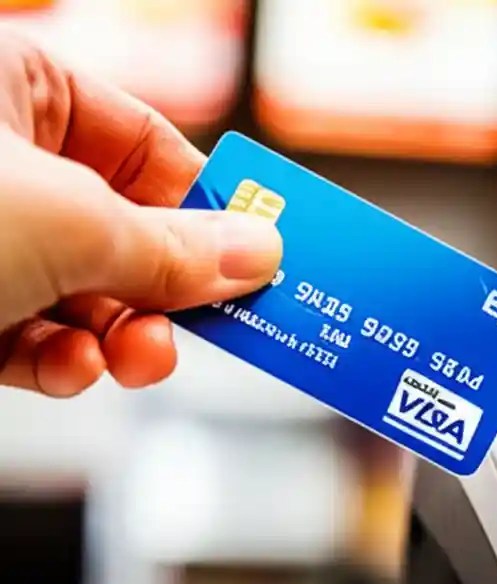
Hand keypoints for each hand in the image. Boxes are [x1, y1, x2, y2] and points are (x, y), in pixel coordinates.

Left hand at [0, 30, 280, 396]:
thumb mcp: (72, 226)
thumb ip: (176, 247)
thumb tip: (260, 253)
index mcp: (11, 88)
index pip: (145, 143)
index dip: (207, 203)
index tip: (257, 256)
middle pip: (120, 226)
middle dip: (163, 288)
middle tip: (207, 325)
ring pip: (79, 288)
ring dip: (120, 334)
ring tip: (138, 360)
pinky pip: (25, 331)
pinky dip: (59, 360)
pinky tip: (73, 370)